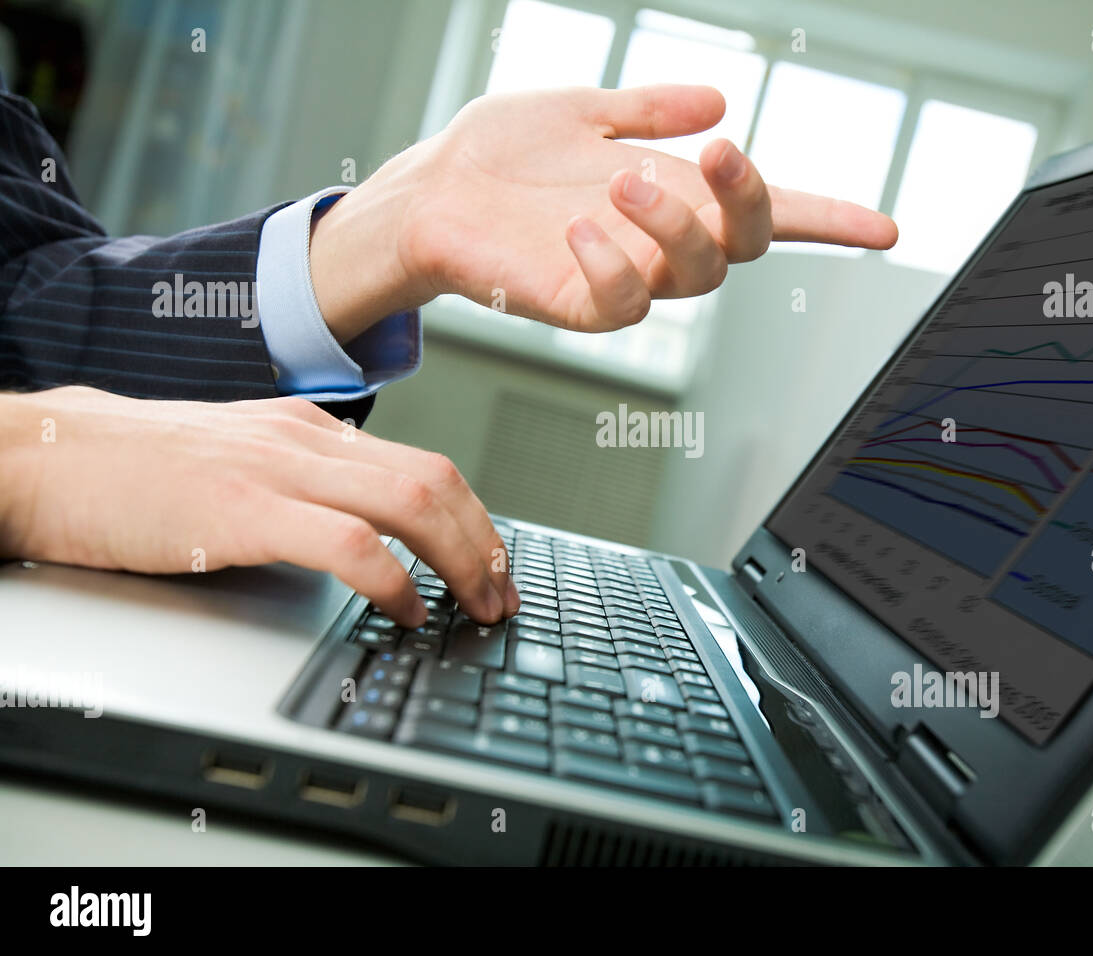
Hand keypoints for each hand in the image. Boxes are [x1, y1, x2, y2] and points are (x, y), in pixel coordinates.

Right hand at [0, 387, 517, 626]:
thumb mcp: (237, 465)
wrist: (44, 454)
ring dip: (461, 563)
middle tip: (502, 597)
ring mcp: (276, 470)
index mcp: (309, 432)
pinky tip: (404, 612)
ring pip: (410, 504)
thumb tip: (357, 535)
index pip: (423, 469)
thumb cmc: (132, 470)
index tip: (492, 565)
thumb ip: (299, 488)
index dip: (474, 522)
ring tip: (475, 608)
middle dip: (485, 546)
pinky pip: (347, 543)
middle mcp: (305, 441)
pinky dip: (392, 582)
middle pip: (435, 483)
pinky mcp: (241, 511)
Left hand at [309, 84, 897, 339]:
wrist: (430, 188)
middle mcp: (660, 245)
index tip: (886, 226)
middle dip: (744, 199)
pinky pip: (621, 305)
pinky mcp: (577, 304)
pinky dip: (613, 262)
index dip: (828, 221)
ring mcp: (622, 279)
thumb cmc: (502, 153)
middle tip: (718, 153)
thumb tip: (718, 102)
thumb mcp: (584, 110)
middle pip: (741, 246)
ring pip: (691, 275)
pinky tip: (582, 224)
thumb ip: (649, 110)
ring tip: (619, 181)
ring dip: (673, 223)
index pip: (766, 215)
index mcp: (675, 195)